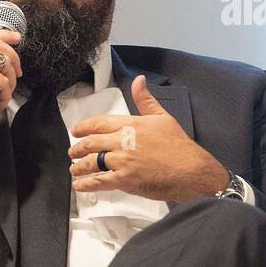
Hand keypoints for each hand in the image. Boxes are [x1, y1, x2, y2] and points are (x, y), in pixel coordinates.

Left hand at [67, 74, 228, 201]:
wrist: (192, 170)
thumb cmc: (179, 146)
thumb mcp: (162, 117)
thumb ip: (145, 100)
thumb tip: (139, 81)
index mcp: (131, 124)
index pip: (100, 123)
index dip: (84, 127)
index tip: (77, 131)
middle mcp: (123, 141)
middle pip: (92, 143)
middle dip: (78, 148)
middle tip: (72, 151)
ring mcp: (123, 161)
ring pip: (93, 162)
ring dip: (79, 166)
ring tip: (74, 169)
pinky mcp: (126, 180)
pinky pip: (100, 181)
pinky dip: (87, 184)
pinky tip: (80, 185)